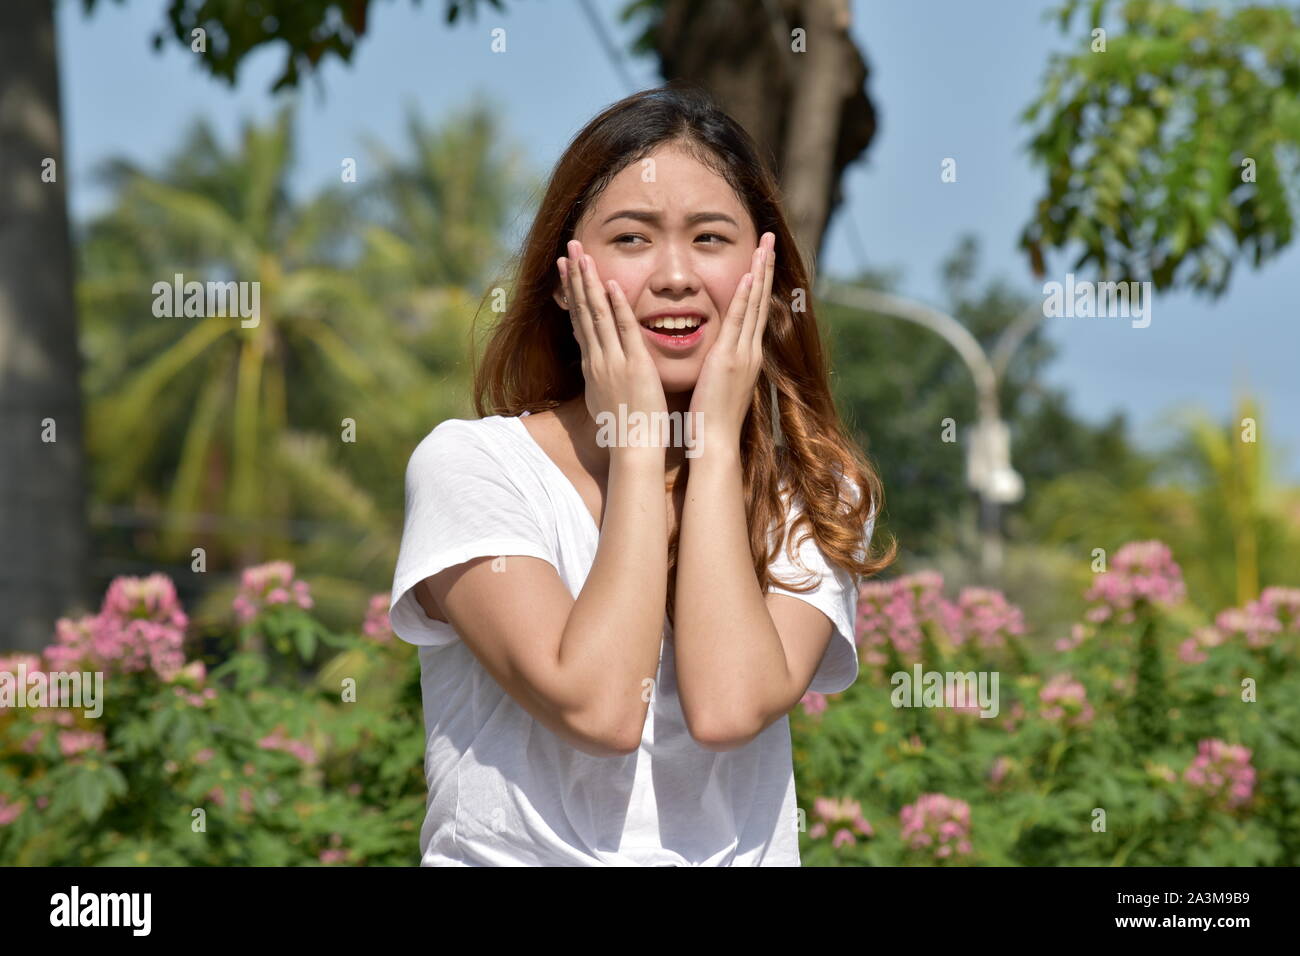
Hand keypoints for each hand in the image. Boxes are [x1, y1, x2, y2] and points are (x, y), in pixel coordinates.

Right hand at [559, 240, 667, 449]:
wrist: (633, 450)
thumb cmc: (625, 431)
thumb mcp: (607, 402)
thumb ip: (604, 383)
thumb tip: (597, 377)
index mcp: (593, 367)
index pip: (579, 323)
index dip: (572, 295)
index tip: (566, 271)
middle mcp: (597, 360)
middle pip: (582, 311)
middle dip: (575, 278)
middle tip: (568, 249)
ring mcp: (613, 362)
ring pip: (597, 315)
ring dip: (589, 283)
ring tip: (582, 255)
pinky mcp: (633, 366)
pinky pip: (624, 330)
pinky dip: (617, 307)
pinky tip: (610, 285)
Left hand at [688, 232, 774, 450]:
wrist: (715, 442)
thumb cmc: (710, 420)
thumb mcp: (716, 385)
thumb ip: (716, 368)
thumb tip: (712, 358)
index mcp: (745, 357)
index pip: (754, 313)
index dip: (759, 285)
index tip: (761, 260)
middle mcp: (750, 352)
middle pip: (761, 301)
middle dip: (766, 269)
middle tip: (769, 240)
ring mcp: (743, 354)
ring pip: (755, 305)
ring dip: (760, 273)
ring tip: (765, 245)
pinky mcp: (730, 360)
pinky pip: (740, 322)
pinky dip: (747, 298)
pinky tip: (750, 276)